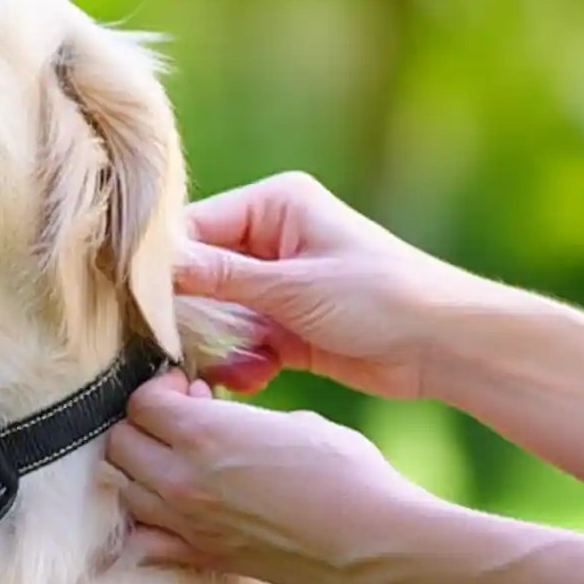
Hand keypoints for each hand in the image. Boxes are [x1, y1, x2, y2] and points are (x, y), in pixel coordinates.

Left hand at [105, 371, 434, 583]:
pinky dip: (147, 523)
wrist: (374, 539)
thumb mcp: (289, 420)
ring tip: (181, 461)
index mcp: (203, 434)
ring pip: (125, 489)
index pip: (140, 401)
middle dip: (144, 424)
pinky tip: (175, 509)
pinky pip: (144, 540)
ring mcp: (189, 522)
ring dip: (143, 469)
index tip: (186, 388)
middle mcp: (183, 478)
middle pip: (120, 443)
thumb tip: (213, 413)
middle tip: (181, 421)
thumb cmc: (345, 471)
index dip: (160, 387)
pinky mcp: (203, 555)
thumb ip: (235, 416)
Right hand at [180, 171, 485, 398]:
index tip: (139, 303)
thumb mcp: (294, 286)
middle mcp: (271, 238)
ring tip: (231, 367)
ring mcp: (277, 283)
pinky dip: (241, 360)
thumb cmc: (381, 297)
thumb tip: (154, 268)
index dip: (166, 266)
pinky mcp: (285, 324)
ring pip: (218, 312)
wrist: (445, 346)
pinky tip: (254, 377)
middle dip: (192, 312)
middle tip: (178, 347)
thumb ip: (221, 277)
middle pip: (201, 273)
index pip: (195, 228)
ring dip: (218, 342)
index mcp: (274, 205)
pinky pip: (241, 340)